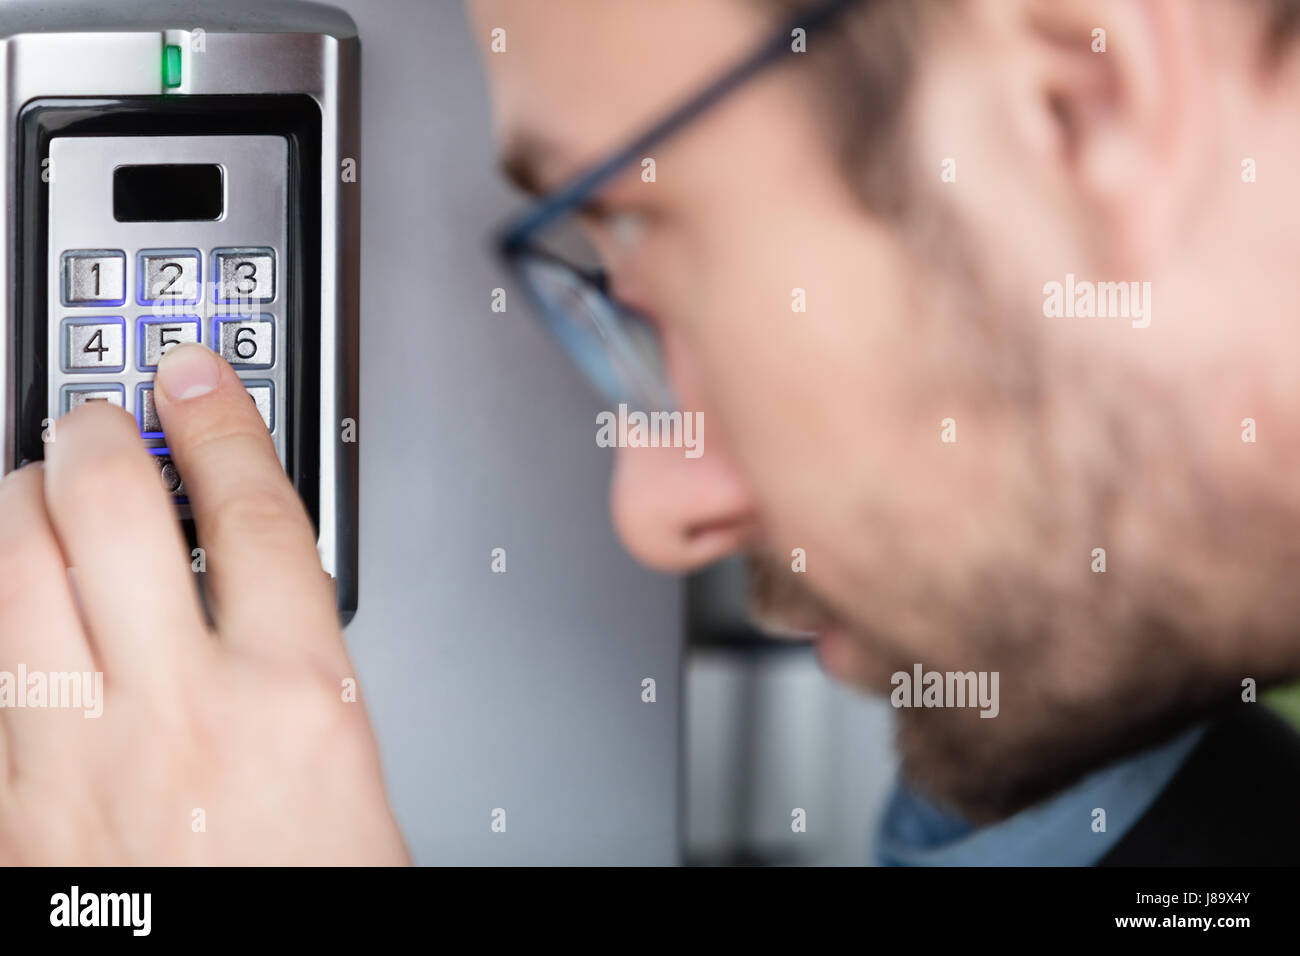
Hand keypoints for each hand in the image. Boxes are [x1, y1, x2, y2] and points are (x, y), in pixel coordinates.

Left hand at [0, 344, 407, 863]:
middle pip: (116, 514)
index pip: (255, 511)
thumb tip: (251, 585)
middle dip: (98, 435)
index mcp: (298, 703)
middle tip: (100, 414)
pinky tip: (7, 609)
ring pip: (15, 580)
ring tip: (34, 486)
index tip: (196, 374)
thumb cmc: (316, 893)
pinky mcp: (6, 820)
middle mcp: (182, 717)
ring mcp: (75, 768)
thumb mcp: (351, 766)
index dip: (221, 419)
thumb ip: (296, 666)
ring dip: (20, 509)